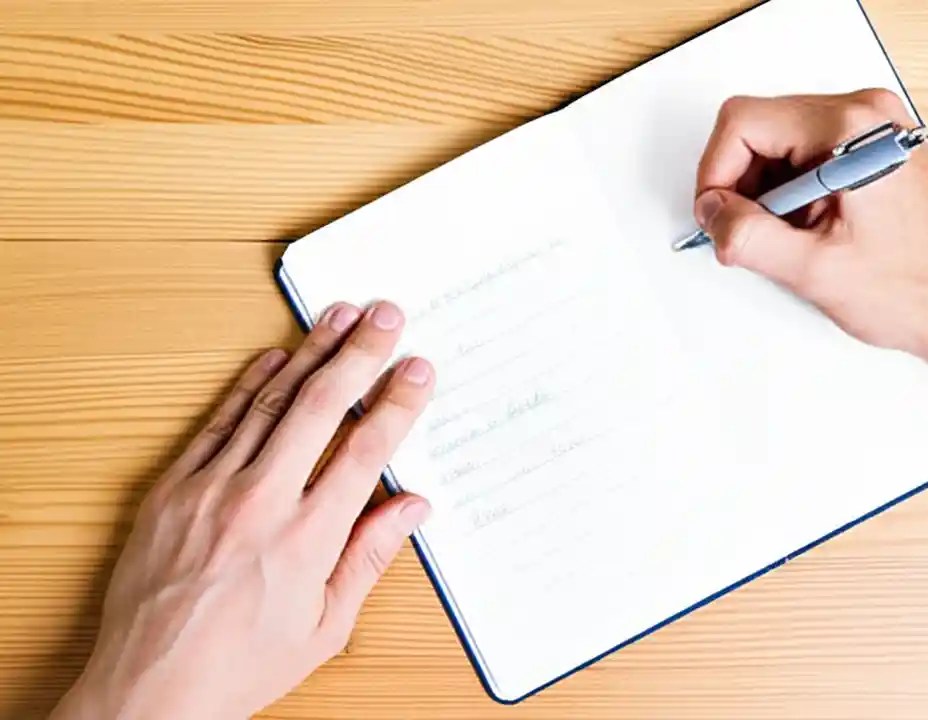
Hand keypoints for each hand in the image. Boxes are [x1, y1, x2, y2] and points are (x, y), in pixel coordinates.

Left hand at [51, 301, 433, 719]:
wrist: (149, 688)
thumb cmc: (238, 665)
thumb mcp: (325, 625)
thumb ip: (369, 557)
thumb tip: (410, 507)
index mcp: (308, 538)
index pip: (366, 449)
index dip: (398, 402)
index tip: (417, 369)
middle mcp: (261, 502)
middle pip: (322, 407)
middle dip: (359, 353)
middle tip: (385, 314)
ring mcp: (212, 489)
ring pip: (270, 403)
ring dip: (309, 353)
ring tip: (338, 315)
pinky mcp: (173, 488)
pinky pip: (217, 422)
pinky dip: (248, 386)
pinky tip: (274, 358)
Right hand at [693, 90, 927, 366]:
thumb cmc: (920, 288)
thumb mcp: (815, 270)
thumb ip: (747, 236)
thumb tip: (712, 214)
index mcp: (851, 129)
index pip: (743, 122)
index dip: (715, 174)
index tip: (718, 216)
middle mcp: (866, 115)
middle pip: (760, 128)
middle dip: (744, 186)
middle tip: (756, 236)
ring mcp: (875, 129)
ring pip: (782, 144)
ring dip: (771, 193)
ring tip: (799, 239)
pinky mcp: (877, 149)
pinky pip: (810, 156)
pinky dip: (796, 194)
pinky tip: (815, 231)